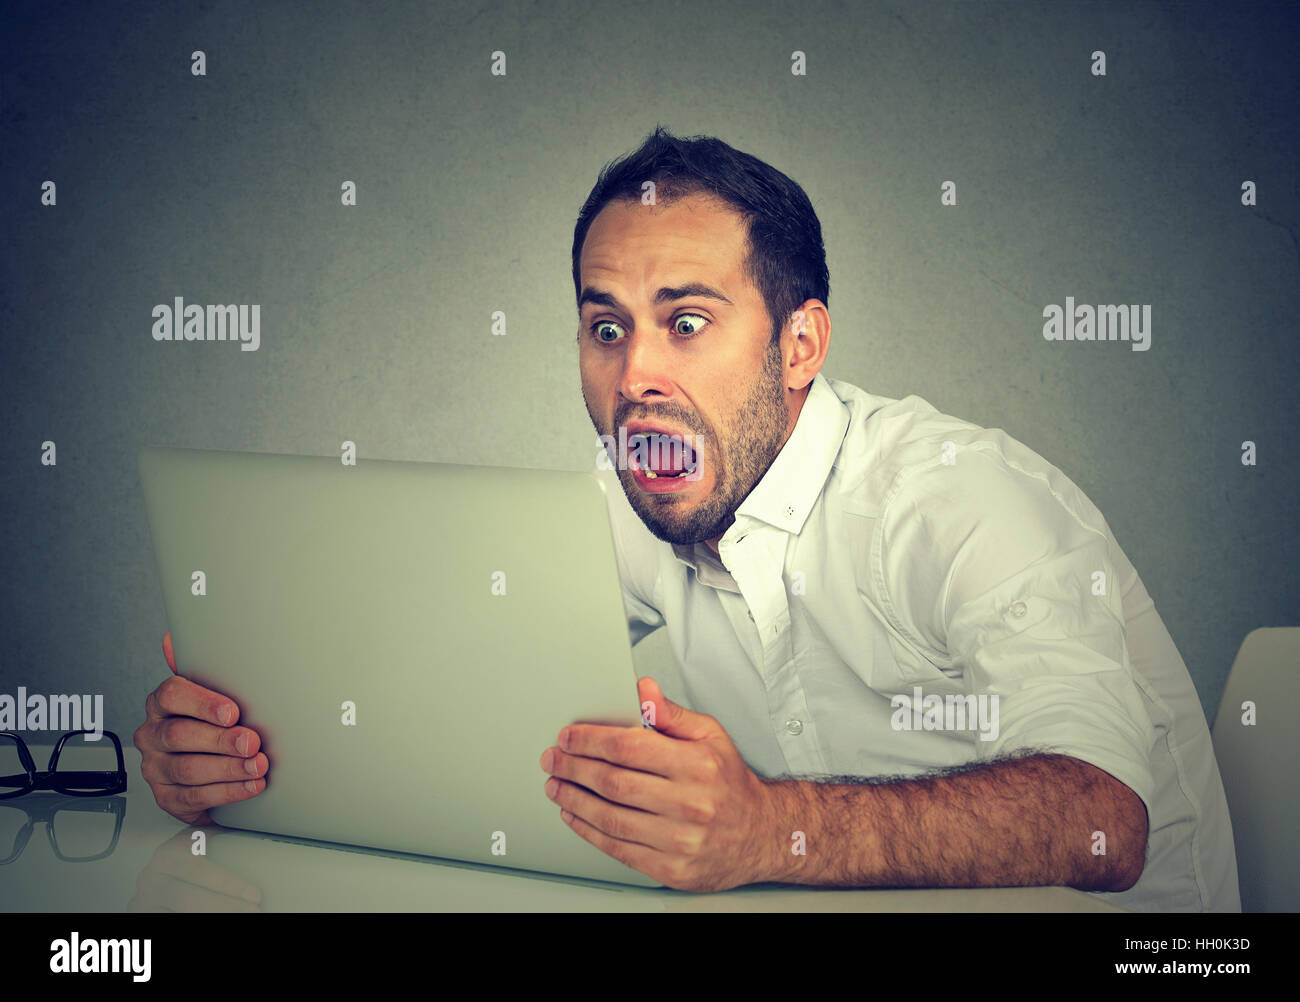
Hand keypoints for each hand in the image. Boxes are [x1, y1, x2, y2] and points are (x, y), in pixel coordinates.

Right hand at [132, 631, 267, 824]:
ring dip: (228, 768)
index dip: (203, 703)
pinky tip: (250, 786)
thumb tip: (172, 639)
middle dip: (221, 740)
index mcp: (162, 703)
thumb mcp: (214, 692)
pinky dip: (227, 793)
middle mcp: (153, 734)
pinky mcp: (167, 797)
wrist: (210, 766)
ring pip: (187, 769)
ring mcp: (156, 767)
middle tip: (252, 742)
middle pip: (180, 735)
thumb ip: (203, 667)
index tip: (233, 712)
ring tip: (257, 766)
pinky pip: (193, 797)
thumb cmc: (214, 722)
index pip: (171, 695)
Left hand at [540, 677, 782, 891]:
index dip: (590, 740)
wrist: (761, 835)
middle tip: (554, 759)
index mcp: (697, 765)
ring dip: (573, 800)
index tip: (569, 737)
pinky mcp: (671, 868)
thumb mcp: (710, 736)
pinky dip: (589, 830)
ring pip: (610, 817)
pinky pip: (618, 848)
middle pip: (613, 782)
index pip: (628, 747)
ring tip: (557, 785)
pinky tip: (575, 815)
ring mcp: (679, 840)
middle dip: (574, 768)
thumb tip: (643, 690)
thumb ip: (671, 714)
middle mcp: (689, 804)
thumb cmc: (731, 784)